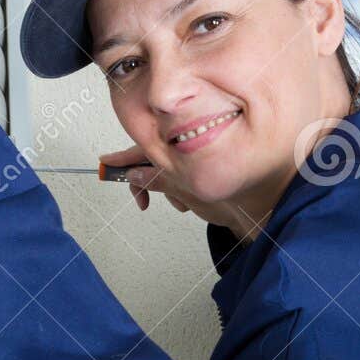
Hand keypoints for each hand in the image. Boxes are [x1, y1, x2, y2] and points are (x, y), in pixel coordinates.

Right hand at [98, 144, 254, 236]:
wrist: (255, 210)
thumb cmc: (231, 197)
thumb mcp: (184, 190)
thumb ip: (156, 180)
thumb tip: (132, 174)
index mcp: (179, 150)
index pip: (142, 149)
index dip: (120, 159)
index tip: (104, 164)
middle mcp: (185, 153)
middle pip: (150, 162)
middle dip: (147, 183)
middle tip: (144, 199)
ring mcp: (191, 164)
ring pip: (164, 174)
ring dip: (166, 191)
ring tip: (181, 203)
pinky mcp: (198, 175)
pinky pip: (177, 182)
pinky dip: (177, 194)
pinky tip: (187, 203)